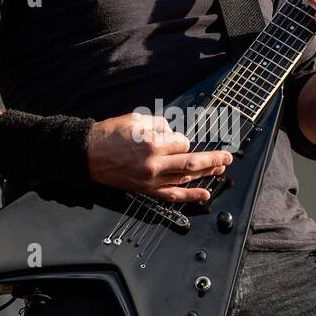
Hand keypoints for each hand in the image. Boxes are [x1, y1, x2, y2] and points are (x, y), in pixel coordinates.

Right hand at [86, 111, 232, 202]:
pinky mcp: (146, 189)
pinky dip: (190, 195)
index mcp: (152, 143)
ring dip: (206, 174)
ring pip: (185, 179)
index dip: (184, 139)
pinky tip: (205, 194)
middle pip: (192, 163)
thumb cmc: (109, 135)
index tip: (178, 138)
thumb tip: (174, 133)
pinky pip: (172, 195)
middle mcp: (154, 164)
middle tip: (227, 157)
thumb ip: (160, 125)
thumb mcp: (136, 119)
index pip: (182, 142)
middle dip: (213, 159)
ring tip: (220, 170)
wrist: (88, 154)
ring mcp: (151, 179)